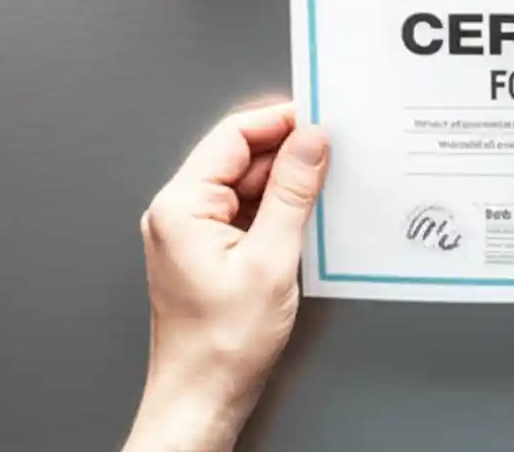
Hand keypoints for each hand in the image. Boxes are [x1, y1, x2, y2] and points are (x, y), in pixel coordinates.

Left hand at [124, 102, 328, 451]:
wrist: (204, 396)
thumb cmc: (222, 344)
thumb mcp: (271, 259)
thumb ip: (294, 193)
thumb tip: (311, 142)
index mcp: (181, 206)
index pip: (232, 137)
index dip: (279, 121)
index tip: (319, 118)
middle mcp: (179, 213)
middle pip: (240, 158)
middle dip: (289, 154)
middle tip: (334, 155)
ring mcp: (193, 232)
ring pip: (247, 185)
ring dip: (286, 184)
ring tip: (325, 193)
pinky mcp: (209, 249)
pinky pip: (247, 211)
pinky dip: (278, 209)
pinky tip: (306, 220)